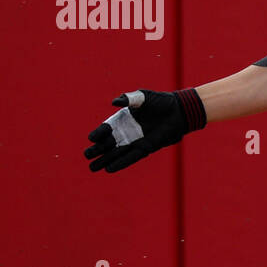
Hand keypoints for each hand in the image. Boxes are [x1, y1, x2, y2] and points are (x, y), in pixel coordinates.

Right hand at [84, 88, 205, 172]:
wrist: (179, 111)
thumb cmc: (161, 102)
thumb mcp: (142, 97)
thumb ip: (128, 99)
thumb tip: (114, 102)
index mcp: (123, 118)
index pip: (107, 127)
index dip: (99, 133)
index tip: (91, 138)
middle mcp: (127, 131)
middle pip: (109, 143)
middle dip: (97, 150)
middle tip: (87, 155)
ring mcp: (136, 141)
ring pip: (117, 153)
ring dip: (105, 160)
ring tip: (92, 168)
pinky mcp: (146, 148)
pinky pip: (131, 157)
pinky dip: (121, 163)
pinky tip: (110, 169)